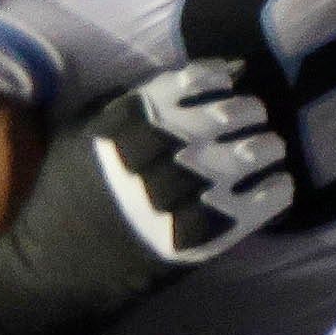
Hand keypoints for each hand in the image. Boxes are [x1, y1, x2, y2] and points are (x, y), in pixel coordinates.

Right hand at [75, 58, 292, 261]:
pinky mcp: (199, 237)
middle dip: (250, 111)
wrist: (58, 264)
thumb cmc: (75, 189)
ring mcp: (181, 197)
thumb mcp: (84, 131)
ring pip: (252, 154)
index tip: (224, 87)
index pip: (194, 80)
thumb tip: (225, 70)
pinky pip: (261, 202)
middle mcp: (155, 155)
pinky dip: (276, 190)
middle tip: (252, 119)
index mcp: (125, 123)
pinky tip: (273, 185)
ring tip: (264, 151)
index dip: (218, 79)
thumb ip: (140, 96)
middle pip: (231, 114)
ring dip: (267, 147)